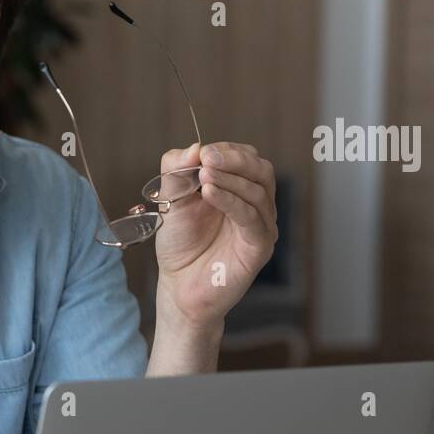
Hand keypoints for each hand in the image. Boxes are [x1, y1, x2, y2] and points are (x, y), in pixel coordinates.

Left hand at [150, 141, 277, 330]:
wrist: (179, 286)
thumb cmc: (180, 243)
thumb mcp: (171, 200)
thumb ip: (177, 172)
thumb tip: (194, 147)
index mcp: (239, 188)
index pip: (245, 157)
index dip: (226, 151)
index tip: (202, 152)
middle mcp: (256, 204)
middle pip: (260, 169)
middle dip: (234, 159)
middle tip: (208, 157)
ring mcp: (261, 225)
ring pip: (258, 191)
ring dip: (230, 179)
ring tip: (204, 175)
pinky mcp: (259, 247)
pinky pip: (251, 218)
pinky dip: (231, 201)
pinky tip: (210, 193)